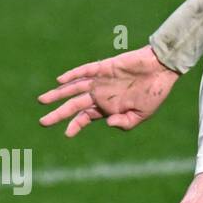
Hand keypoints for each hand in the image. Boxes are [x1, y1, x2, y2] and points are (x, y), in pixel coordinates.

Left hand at [37, 45, 179, 136]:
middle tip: (42, 122)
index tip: (67, 134)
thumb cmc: (154, 94)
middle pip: (74, 105)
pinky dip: (72, 75)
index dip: (75, 125)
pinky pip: (84, 71)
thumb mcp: (141, 115)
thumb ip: (125, 122)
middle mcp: (100, 94)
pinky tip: (60, 81)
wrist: (160, 70)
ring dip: (58, 94)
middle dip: (58, 113)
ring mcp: (100, 81)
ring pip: (74, 88)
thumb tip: (106, 123)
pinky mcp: (103, 68)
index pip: (85, 117)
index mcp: (108, 107)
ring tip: (42, 101)